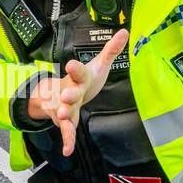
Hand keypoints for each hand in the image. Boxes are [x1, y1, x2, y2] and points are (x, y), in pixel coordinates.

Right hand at [27, 30, 129, 155]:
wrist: (57, 94)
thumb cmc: (82, 80)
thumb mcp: (98, 65)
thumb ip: (111, 50)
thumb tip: (125, 32)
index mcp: (79, 78)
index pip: (78, 72)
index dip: (75, 68)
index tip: (70, 64)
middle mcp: (70, 91)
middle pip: (69, 92)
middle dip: (68, 94)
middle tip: (66, 96)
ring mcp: (66, 107)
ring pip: (65, 111)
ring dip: (65, 114)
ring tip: (64, 116)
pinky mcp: (65, 121)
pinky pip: (66, 131)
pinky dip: (67, 141)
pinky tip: (67, 151)